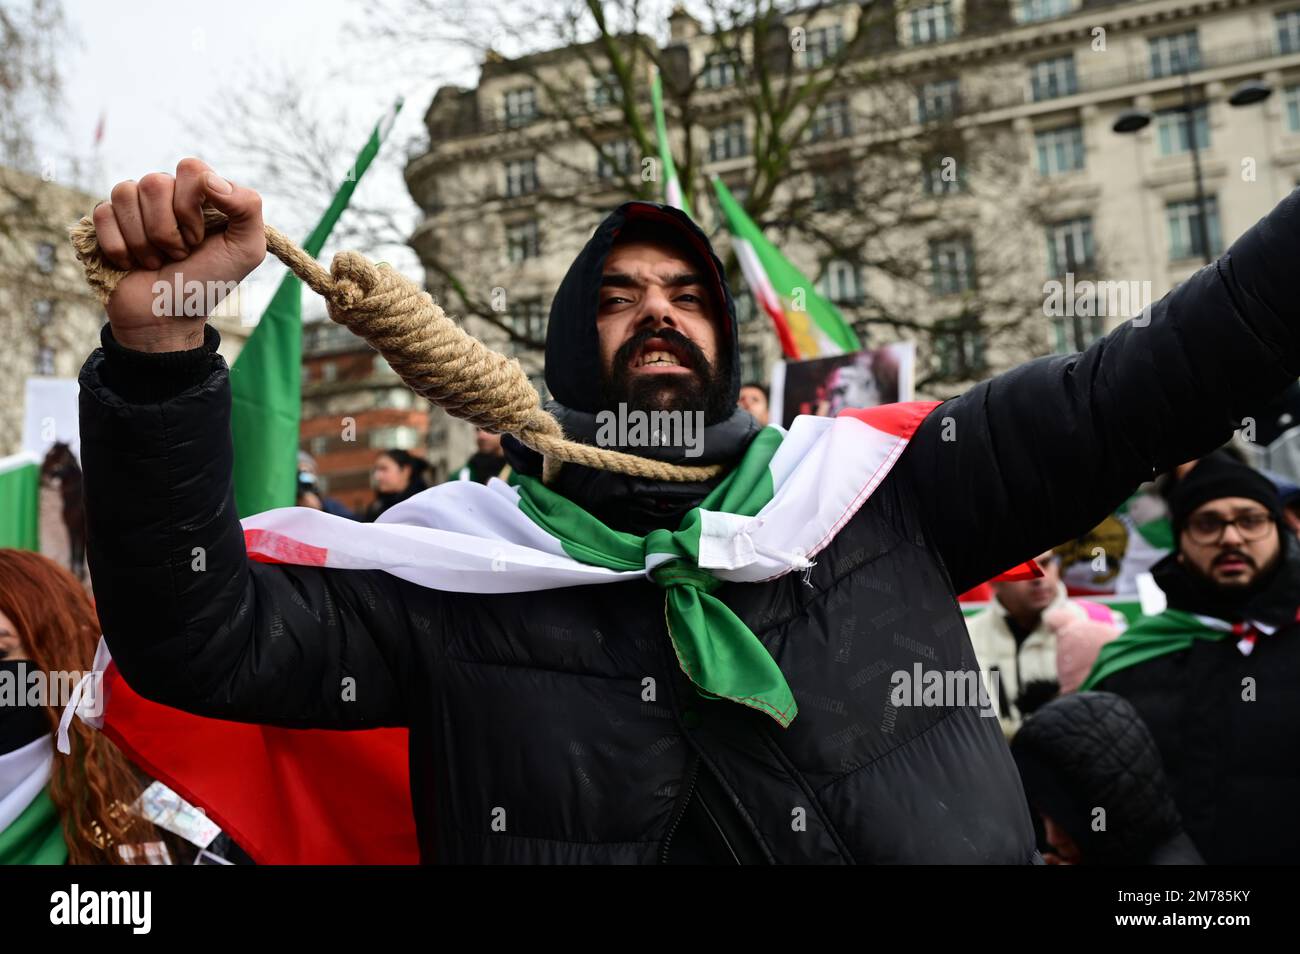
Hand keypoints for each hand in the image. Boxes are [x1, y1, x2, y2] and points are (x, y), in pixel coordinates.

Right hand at [94, 158, 265, 351]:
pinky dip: (120, 247)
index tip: (199, 239)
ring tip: (157, 261)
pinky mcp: (106, 222)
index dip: (191, 206)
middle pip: (154, 181)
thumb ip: (248, 207)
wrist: (169, 318)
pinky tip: (133, 264)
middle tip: (179, 254)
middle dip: (167, 229)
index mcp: (200, 194)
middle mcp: (167, 194)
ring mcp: (134, 206)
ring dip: (144, 241)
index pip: (191, 168)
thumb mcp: (246, 250)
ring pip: (125, 192)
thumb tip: (210, 179)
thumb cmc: (209, 283)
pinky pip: (103, 213)